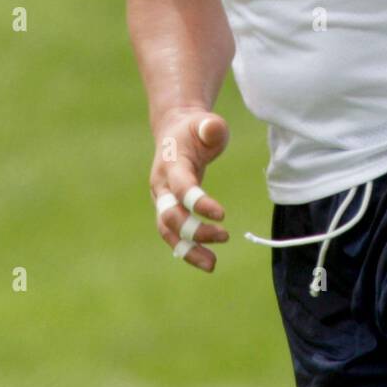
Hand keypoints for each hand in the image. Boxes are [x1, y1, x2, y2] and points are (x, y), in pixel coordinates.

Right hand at [150, 108, 229, 272]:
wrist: (174, 131)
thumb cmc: (195, 129)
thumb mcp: (206, 122)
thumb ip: (210, 126)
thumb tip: (212, 128)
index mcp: (171, 164)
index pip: (182, 189)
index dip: (199, 203)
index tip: (222, 215)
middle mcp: (161, 186)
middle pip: (170, 215)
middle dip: (195, 231)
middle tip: (225, 236)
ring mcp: (161, 200)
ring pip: (168, 231)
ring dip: (188, 250)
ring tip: (212, 265)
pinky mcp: (167, 209)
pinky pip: (173, 234)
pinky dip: (187, 249)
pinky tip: (207, 259)